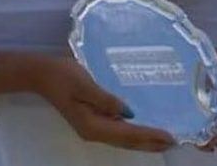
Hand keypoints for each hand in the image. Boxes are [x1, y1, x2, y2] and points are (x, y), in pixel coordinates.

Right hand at [35, 56, 174, 151]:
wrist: (42, 74)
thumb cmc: (63, 75)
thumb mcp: (84, 84)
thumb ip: (105, 99)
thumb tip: (128, 112)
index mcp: (92, 125)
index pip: (127, 133)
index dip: (148, 136)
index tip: (169, 136)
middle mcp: (94, 131)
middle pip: (126, 141)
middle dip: (149, 143)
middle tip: (173, 141)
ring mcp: (92, 127)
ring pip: (122, 139)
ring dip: (142, 140)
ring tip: (162, 139)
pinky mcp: (92, 119)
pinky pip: (117, 131)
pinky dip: (132, 133)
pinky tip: (141, 128)